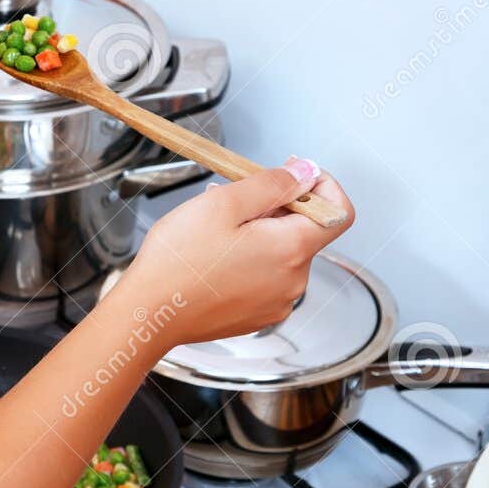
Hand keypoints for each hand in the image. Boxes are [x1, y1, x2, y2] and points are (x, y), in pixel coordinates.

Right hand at [126, 161, 354, 344]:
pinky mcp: (259, 315)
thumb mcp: (223, 203)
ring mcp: (278, 302)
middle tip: (233, 200)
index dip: (321, 186)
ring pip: (284, 253)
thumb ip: (272, 183)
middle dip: (277, 208)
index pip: (339, 212)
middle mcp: (294, 281)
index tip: (293, 177)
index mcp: (291, 249)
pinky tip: (216, 257)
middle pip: (306, 231)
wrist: (149, 313)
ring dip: (260, 234)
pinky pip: (267, 277)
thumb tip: (306, 173)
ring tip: (217, 232)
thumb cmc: (178, 262)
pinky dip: (250, 260)